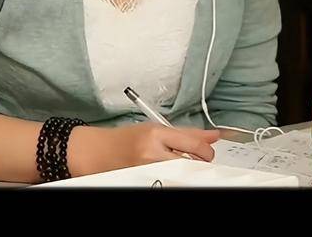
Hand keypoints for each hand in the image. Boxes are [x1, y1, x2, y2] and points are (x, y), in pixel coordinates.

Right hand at [66, 123, 220, 177]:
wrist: (99, 153)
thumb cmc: (126, 139)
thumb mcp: (155, 128)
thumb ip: (186, 133)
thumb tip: (213, 135)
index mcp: (155, 134)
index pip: (192, 143)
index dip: (207, 150)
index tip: (209, 152)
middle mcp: (151, 153)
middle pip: (189, 162)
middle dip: (199, 163)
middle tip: (199, 162)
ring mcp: (147, 171)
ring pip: (181, 175)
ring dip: (187, 172)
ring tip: (183, 167)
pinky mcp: (143, 182)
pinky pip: (168, 182)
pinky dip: (174, 179)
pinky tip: (171, 175)